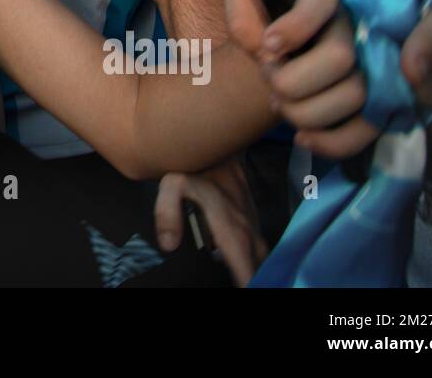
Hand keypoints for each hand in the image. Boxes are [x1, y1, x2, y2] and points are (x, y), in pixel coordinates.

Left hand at [155, 160, 267, 285]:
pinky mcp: (252, 220)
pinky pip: (260, 248)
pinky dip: (257, 262)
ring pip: (263, 259)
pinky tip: (247, 269)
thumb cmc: (196, 166)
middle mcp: (248, 230)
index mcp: (231, 228)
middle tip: (243, 284)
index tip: (244, 289)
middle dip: (255, 279)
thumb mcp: (173, 184)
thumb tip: (168, 245)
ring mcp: (253, 225)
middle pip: (260, 268)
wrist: (217, 142)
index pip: (246, 268)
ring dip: (258, 271)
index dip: (247, 283)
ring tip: (245, 279)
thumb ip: (168, 213)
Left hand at [226, 0, 376, 158]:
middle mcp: (354, 24)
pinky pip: (367, 129)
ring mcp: (370, 64)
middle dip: (294, 79)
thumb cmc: (262, 18)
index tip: (267, 46)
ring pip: (356, 96)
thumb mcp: (244, 0)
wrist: (278, 47)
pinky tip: (302, 137)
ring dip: (306, 111)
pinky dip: (333, 142)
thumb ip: (242, 9)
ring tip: (279, 103)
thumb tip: (259, 40)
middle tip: (269, 77)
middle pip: (341, 57)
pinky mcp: (374, 102)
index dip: (295, 26)